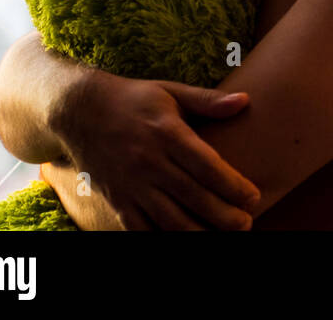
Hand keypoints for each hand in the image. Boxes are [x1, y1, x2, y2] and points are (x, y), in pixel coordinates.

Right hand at [54, 71, 259, 229]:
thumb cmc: (134, 99)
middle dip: (223, 216)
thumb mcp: (171, 91)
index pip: (206, 166)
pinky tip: (185, 240)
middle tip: (246, 225)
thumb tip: (245, 100)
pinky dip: (162, 239)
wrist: (79, 111)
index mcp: (167, 133)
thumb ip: (208, 100)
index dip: (233, 186)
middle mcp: (149, 162)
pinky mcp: (117, 200)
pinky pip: (141, 229)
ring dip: (199, 233)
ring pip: (169, 219)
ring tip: (223, 238)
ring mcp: (131, 184)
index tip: (253, 198)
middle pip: (193, 197)